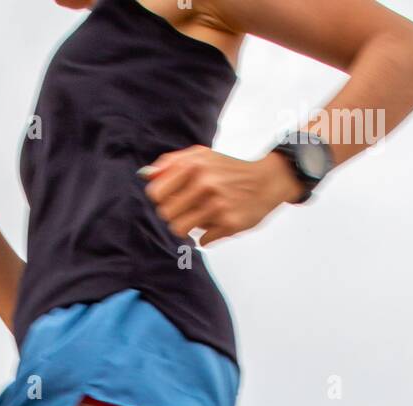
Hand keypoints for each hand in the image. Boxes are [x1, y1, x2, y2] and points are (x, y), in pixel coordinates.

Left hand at [142, 147, 303, 245]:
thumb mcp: (202, 157)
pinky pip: (202, 241)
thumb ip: (172, 163)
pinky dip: (207, 236)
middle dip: (174, 214)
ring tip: (198, 218)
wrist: (267, 180)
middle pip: (165, 214)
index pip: (156, 193)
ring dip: (186, 228)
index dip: (161, 198)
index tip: (172, 198)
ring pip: (179, 230)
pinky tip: (218, 223)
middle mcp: (204, 184)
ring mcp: (217, 205)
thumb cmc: (228, 170)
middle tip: (188, 209)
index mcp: (194, 166)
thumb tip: (145, 174)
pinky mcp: (229, 224)